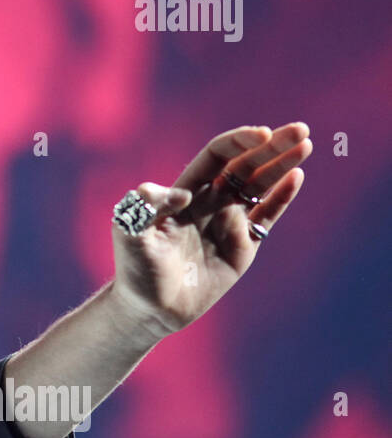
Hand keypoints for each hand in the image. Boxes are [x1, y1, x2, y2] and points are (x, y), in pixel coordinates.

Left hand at [108, 122, 310, 337]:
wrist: (150, 308)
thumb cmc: (135, 268)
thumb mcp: (131, 231)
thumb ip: (148, 206)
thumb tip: (183, 193)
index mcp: (184, 191)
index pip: (216, 156)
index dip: (238, 142)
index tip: (260, 134)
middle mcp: (209, 202)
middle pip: (244, 166)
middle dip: (271, 146)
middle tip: (300, 129)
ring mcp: (228, 223)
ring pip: (260, 186)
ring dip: (282, 165)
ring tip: (306, 144)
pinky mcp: (243, 247)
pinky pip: (266, 217)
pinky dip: (281, 198)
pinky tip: (296, 177)